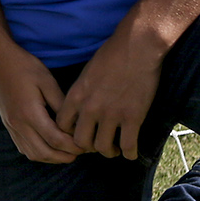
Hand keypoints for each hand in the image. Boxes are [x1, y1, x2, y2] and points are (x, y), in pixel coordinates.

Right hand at [0, 36, 81, 163]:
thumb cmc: (23, 67)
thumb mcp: (46, 81)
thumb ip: (60, 103)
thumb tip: (73, 122)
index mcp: (30, 113)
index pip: (55, 139)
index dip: (73, 146)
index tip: (85, 144)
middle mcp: (18, 124)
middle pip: (44, 153)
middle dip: (64, 156)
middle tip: (80, 152)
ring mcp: (11, 126)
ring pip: (33, 154)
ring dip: (51, 158)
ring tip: (67, 152)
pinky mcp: (8, 125)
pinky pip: (24, 148)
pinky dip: (38, 153)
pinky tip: (49, 147)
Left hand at [54, 18, 166, 158]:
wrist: (137, 47)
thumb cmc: (112, 54)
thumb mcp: (87, 72)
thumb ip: (82, 92)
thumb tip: (80, 107)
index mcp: (77, 95)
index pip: (62, 126)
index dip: (69, 134)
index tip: (79, 134)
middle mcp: (90, 108)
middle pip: (80, 142)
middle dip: (88, 147)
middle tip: (97, 145)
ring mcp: (112, 114)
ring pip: (103, 148)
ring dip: (109, 152)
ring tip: (114, 149)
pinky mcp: (133, 117)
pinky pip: (128, 145)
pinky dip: (129, 153)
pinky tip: (131, 153)